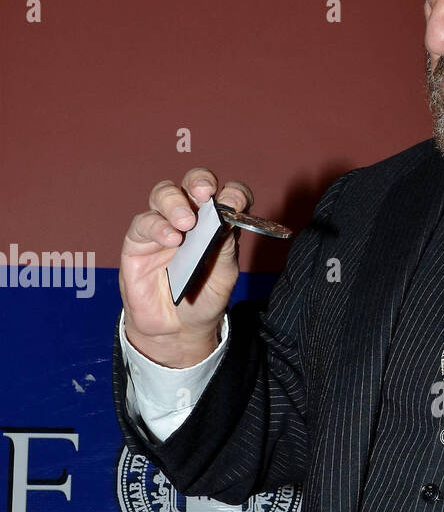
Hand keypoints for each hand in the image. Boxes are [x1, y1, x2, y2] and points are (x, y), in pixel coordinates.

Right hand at [119, 167, 251, 365]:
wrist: (178, 330)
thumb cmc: (203, 299)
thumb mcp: (224, 276)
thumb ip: (225, 248)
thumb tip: (227, 218)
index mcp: (216, 223)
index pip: (226, 196)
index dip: (233, 193)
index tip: (236, 203)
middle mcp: (189, 218)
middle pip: (191, 184)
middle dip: (199, 181)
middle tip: (205, 194)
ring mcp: (162, 226)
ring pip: (164, 194)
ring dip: (175, 202)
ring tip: (186, 223)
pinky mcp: (138, 241)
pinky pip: (144, 223)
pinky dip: (158, 227)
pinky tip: (171, 240)